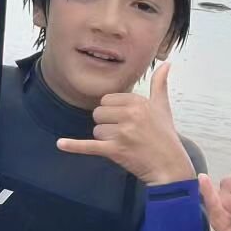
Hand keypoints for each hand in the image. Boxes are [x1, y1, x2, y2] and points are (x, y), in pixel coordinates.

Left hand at [55, 62, 194, 185]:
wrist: (170, 166)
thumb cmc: (165, 137)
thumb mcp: (163, 107)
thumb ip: (160, 84)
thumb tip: (167, 64)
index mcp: (138, 102)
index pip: (108, 100)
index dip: (114, 112)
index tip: (128, 121)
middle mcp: (130, 115)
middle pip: (98, 114)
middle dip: (107, 125)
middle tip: (126, 135)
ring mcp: (122, 133)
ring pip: (96, 130)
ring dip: (105, 140)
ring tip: (125, 145)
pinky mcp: (115, 151)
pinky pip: (89, 145)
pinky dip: (74, 146)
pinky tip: (60, 144)